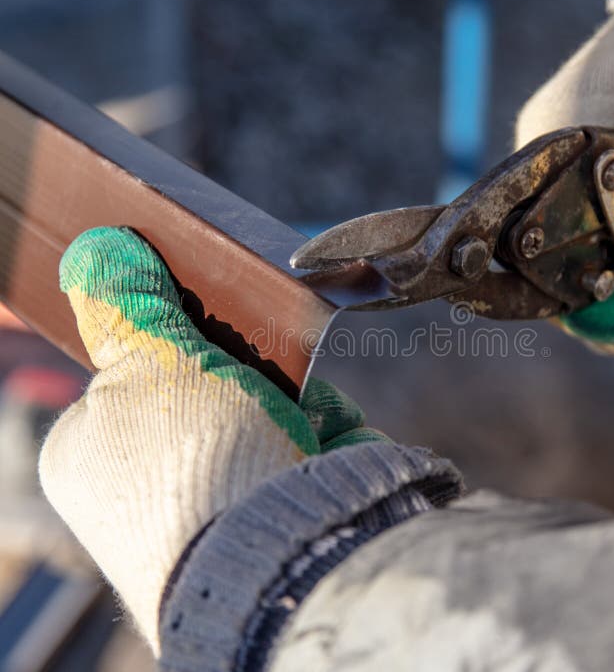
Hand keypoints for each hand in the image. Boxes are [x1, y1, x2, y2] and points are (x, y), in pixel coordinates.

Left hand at [39, 227, 383, 649]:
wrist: (285, 554)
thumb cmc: (195, 464)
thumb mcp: (151, 362)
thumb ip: (129, 306)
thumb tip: (96, 250)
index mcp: (96, 454)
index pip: (125, 372)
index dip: (162, 333)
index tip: (193, 309)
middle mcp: (153, 481)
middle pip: (206, 381)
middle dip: (239, 360)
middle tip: (250, 345)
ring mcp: (225, 495)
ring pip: (266, 405)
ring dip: (289, 391)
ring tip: (294, 398)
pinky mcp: (287, 501)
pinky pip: (308, 435)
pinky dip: (325, 424)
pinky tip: (326, 430)